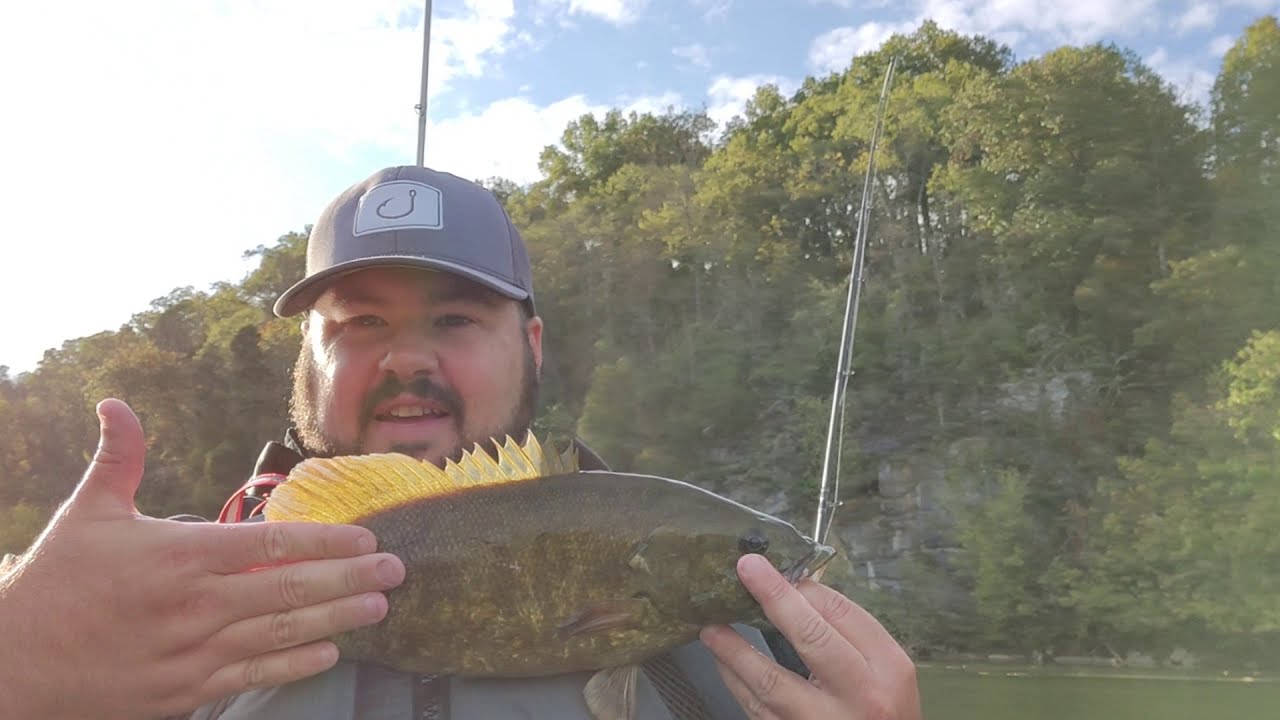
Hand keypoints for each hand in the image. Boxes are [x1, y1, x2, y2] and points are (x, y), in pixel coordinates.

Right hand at [0, 398, 405, 719]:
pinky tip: (328, 651)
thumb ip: (118, 458)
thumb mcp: (88, 513)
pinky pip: (252, 674)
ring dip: (336, 618)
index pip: (271, 545)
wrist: (13, 667)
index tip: (367, 538)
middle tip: (396, 570)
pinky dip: (294, 663)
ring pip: (280, 633)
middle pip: (290, 590)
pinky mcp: (185, 691)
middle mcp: (194, 606)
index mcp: (178, 557)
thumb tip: (115, 403)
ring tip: (379, 607)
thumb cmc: (56, 585)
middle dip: (350, 578)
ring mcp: (192, 653)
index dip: (327, 542)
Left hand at [700, 554, 920, 719]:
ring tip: (711, 628)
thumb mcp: (885, 668)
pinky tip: (724, 664)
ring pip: (771, 684)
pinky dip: (737, 683)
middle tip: (746, 570)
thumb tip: (796, 592)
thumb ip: (848, 631)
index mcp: (887, 669)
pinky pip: (758, 710)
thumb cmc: (881, 706)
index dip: (803, 587)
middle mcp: (861, 697)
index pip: (843, 615)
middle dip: (775, 599)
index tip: (771, 569)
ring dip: (735, 651)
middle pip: (812, 639)